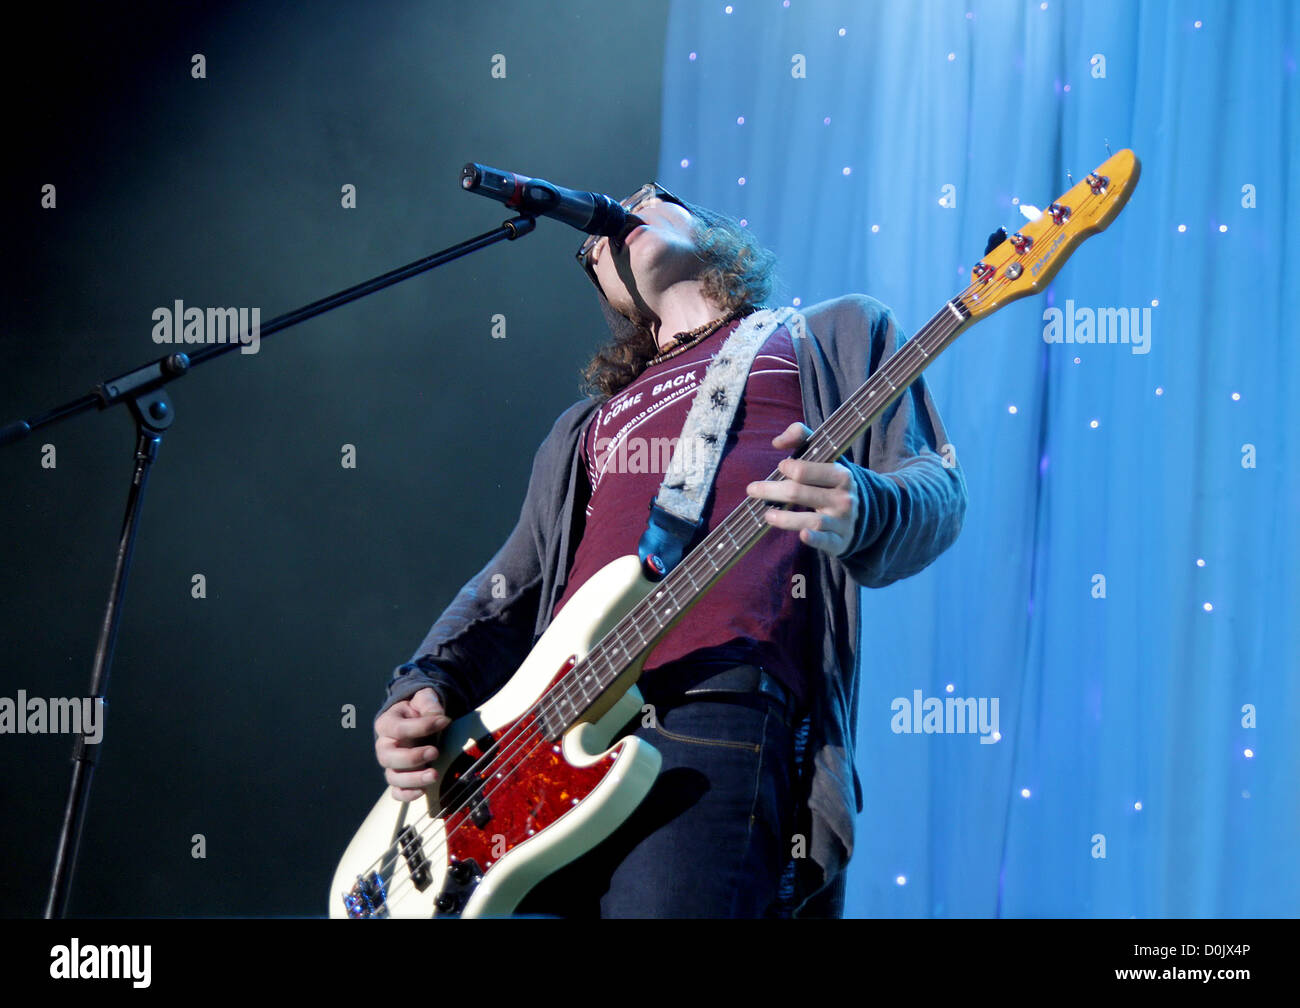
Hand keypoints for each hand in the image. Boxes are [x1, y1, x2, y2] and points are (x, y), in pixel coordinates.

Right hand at [374, 687, 450, 800]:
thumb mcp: (423, 699)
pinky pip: (396, 792)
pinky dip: (407, 795)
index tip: (444, 721)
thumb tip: (437, 716)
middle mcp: (384, 746)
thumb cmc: (419, 710)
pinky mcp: (399, 777)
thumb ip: (428, 704)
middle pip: (388, 757)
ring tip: (434, 774)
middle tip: (434, 752)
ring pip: (392, 777)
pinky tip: (423, 790)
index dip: (422, 726)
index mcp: (387, 724)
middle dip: (412, 757)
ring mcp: (391, 764)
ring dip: (413, 778)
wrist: (417, 720)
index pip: (398, 729)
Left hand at [746, 421, 860, 556]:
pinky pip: (826, 540)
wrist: (862, 513)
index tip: (780, 467)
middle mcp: (843, 498)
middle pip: (799, 493)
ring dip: (786, 518)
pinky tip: (803, 535)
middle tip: (751, 489)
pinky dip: (815, 538)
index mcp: (841, 475)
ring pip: (812, 520)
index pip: (806, 471)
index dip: (788, 468)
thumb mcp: (825, 456)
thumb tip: (777, 442)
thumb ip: (801, 438)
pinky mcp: (839, 541)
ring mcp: (842, 521)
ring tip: (767, 514)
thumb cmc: (832, 481)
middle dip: (772, 491)